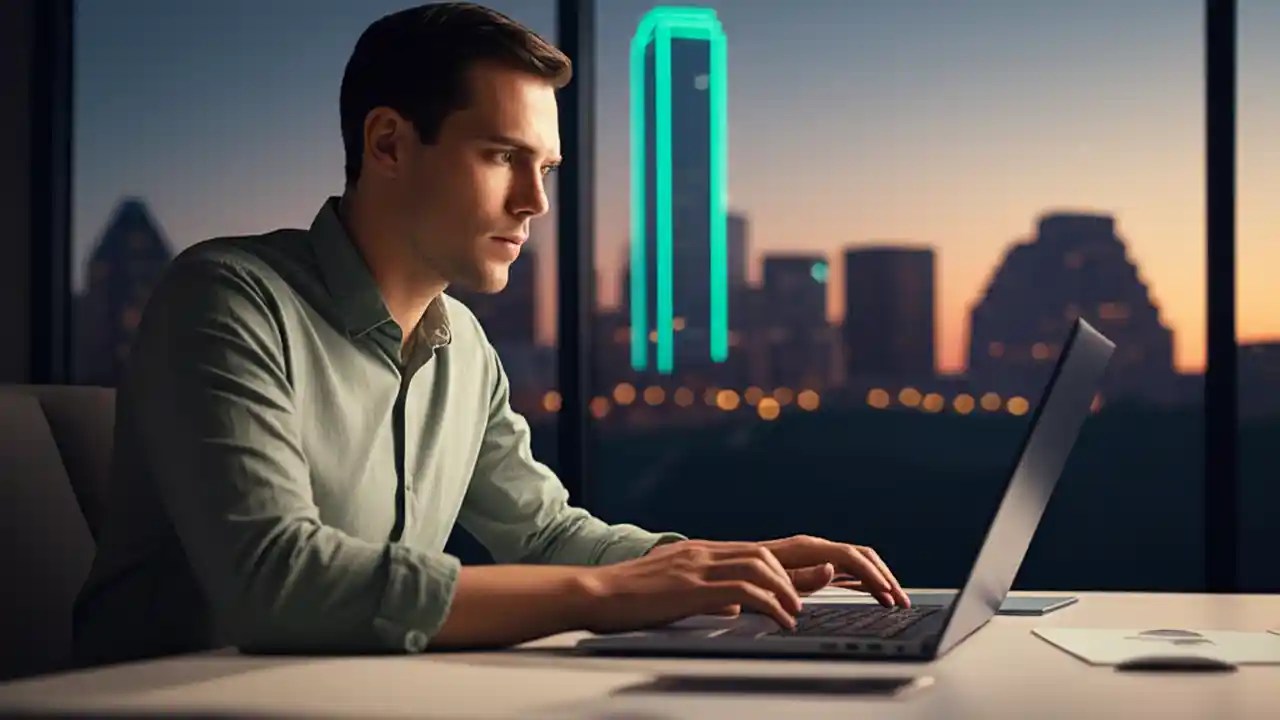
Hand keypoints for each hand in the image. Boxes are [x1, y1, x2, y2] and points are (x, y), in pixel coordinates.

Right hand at [579, 540, 801, 632]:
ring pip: (759, 567)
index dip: (784, 562)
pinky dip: (769, 605)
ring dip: (784, 591)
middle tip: (800, 601)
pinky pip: (744, 591)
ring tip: (792, 613)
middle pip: (762, 554)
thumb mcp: (672, 588)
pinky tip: (777, 619)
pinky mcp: (692, 588)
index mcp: (699, 551)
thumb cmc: (627, 596)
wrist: (596, 593)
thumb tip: (732, 608)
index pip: (752, 550)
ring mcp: (697, 567)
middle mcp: (702, 552)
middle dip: (790, 576)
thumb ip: (704, 592)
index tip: (805, 577)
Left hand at [759, 535, 909, 607]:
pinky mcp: (814, 566)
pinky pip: (847, 571)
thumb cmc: (746, 576)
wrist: (729, 569)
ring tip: (896, 601)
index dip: (872, 574)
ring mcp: (816, 556)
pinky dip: (865, 581)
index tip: (889, 594)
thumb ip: (801, 577)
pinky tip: (875, 594)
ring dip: (879, 580)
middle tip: (902, 601)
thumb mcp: (770, 579)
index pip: (850, 556)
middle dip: (884, 576)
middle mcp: (815, 548)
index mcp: (807, 548)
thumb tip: (831, 569)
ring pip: (858, 563)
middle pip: (861, 556)